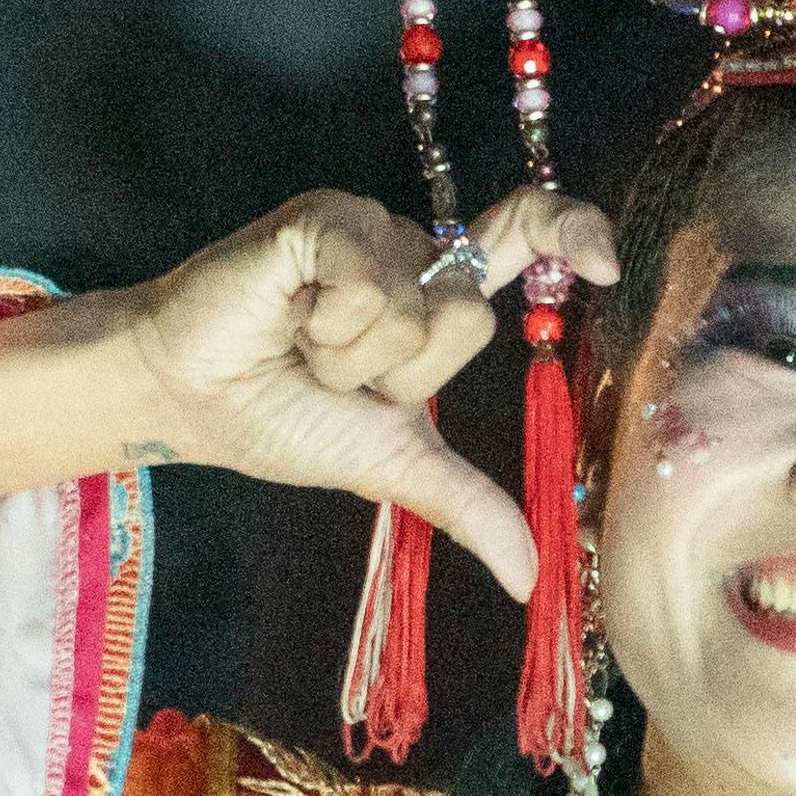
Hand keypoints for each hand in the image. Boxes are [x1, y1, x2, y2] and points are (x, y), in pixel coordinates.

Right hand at [0, 188, 623, 592]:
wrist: (186, 401)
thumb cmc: (278, 417)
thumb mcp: (390, 464)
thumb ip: (466, 504)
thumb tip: (531, 578)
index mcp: (436, 295)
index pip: (526, 236)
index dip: (572, 233)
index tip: (608, 264)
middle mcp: (412, 249)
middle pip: (470, 317)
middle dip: (400, 374)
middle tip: (335, 371)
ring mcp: (370, 224)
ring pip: (419, 307)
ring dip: (355, 358)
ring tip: (302, 346)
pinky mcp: (324, 217)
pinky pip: (372, 283)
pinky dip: (331, 327)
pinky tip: (286, 317)